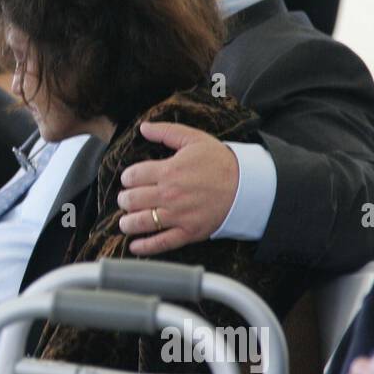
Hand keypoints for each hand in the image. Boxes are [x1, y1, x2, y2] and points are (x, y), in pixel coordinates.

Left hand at [117, 122, 238, 255]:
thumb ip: (166, 131)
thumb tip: (143, 127)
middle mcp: (169, 194)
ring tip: (125, 221)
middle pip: (132, 200)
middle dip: (124, 200)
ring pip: (141, 222)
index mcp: (168, 170)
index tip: (129, 180)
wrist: (248, 186)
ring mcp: (178, 215)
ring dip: (127, 223)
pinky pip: (161, 243)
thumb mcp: (194, 139)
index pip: (132, 176)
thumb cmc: (221, 162)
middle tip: (126, 200)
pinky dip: (144, 247)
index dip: (127, 178)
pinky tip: (134, 246)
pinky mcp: (188, 232)